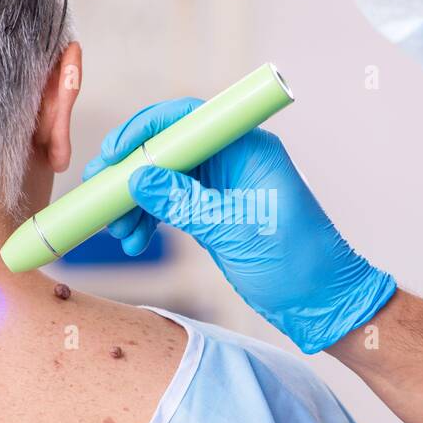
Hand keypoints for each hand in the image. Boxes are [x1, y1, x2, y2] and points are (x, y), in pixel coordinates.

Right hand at [82, 98, 395, 352]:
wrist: (323, 303)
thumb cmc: (297, 264)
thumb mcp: (234, 232)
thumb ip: (184, 203)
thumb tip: (138, 178)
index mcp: (249, 148)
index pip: (188, 119)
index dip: (145, 130)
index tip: (113, 154)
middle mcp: (235, 158)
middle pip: (170, 147)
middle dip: (131, 170)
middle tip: (99, 193)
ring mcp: (223, 184)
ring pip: (165, 177)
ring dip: (136, 201)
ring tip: (119, 232)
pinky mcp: (215, 210)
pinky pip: (172, 202)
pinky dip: (150, 218)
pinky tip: (134, 238)